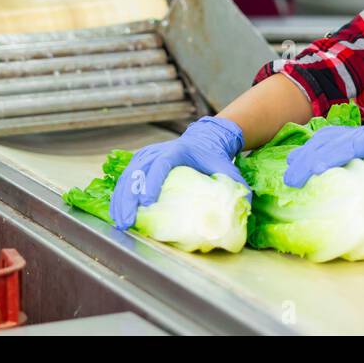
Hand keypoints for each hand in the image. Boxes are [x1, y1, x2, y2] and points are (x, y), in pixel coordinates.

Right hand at [109, 116, 248, 229]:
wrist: (204, 139)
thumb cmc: (214, 156)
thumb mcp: (227, 168)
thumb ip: (236, 186)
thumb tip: (245, 209)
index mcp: (176, 150)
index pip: (161, 165)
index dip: (152, 183)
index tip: (147, 203)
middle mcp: (157, 152)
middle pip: (137, 174)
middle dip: (129, 199)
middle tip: (126, 222)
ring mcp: (146, 156)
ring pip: (127, 178)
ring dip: (121, 201)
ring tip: (119, 223)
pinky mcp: (141, 163)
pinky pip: (126, 180)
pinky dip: (120, 197)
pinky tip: (118, 214)